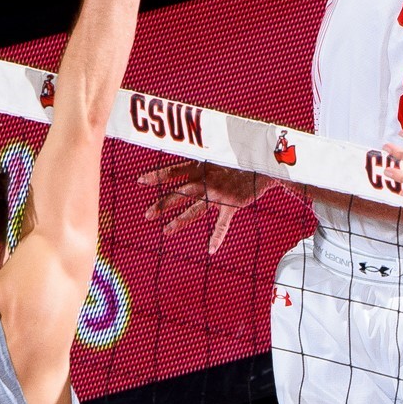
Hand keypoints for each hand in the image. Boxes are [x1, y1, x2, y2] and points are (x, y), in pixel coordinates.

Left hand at [139, 159, 274, 253]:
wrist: (262, 165)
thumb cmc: (238, 159)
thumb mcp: (217, 154)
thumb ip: (202, 161)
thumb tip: (188, 160)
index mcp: (201, 167)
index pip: (173, 171)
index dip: (157, 175)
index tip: (140, 180)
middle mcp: (206, 181)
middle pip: (179, 194)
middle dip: (162, 205)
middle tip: (147, 215)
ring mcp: (218, 194)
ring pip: (194, 210)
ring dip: (179, 221)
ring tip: (166, 231)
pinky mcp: (231, 204)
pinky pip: (222, 223)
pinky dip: (217, 237)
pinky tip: (211, 249)